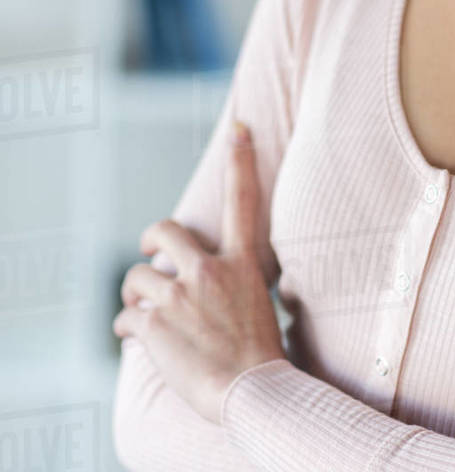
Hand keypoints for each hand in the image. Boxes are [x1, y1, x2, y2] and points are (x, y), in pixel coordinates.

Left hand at [112, 120, 284, 423]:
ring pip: (136, 278)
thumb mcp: (259, 306)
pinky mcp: (154, 323)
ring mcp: (179, 295)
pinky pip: (125, 319)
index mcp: (240, 263)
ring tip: (143, 316)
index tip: (239, 128)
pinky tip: (135, 341)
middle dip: (149, 241)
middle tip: (149, 257)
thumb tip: (215, 282)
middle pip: (165, 231)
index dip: (241, 159)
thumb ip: (235, 285)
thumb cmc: (261, 358)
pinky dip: (126, 330)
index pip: (243, 200)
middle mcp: (209, 270)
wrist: (253, 393)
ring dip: (135, 297)